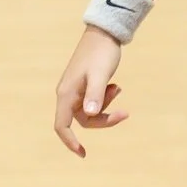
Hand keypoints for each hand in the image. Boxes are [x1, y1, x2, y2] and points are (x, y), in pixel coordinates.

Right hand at [51, 29, 127, 157]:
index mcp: (67, 94)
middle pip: (83, 121)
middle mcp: (68, 94)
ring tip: (117, 87)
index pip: (62, 125)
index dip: (70, 142)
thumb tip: (90, 114)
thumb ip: (95, 95)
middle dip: (103, 119)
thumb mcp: (100, 75)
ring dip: (106, 106)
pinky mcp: (84, 86)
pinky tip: (115, 85)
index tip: (83, 153)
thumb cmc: (101, 53)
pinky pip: (94, 102)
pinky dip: (106, 98)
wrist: (104, 33)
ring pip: (90, 112)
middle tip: (124, 113)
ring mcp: (75, 90)